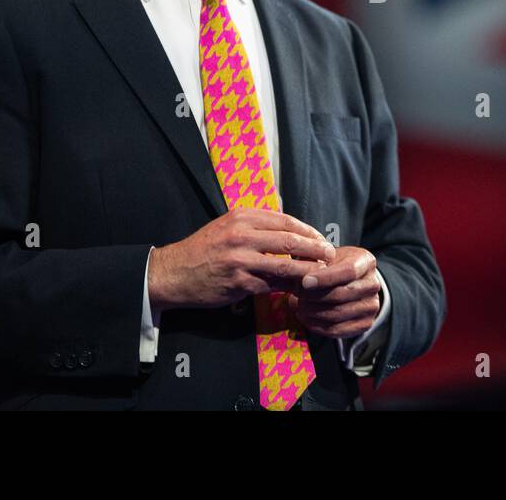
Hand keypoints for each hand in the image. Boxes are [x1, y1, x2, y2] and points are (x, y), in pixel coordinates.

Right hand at [147, 208, 334, 310]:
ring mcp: (240, 260)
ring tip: (321, 273)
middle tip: (330, 255)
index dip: (308, 231)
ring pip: (286, 266)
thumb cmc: (204, 249)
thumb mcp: (228, 226)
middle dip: (315, 249)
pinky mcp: (239, 283)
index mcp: (242, 217)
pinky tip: (298, 289)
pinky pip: (272, 285)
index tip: (321, 239)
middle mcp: (242, 235)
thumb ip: (256, 225)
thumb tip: (289, 228)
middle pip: (291, 241)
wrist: (175, 273)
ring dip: (307, 271)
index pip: (286, 221)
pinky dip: (288, 287)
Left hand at [285, 245, 380, 338]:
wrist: (351, 282)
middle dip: (313, 296)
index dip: (325, 278)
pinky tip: (305, 317)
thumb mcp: (327, 255)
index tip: (305, 281)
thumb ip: (314, 260)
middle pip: (341, 295)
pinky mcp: (364, 324)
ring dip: (311, 312)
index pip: (348, 271)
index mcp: (366, 262)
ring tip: (297, 305)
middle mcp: (373, 284)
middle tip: (295, 294)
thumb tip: (294, 270)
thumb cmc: (335, 266)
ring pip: (337, 314)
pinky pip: (337, 330)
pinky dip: (316, 325)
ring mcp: (371, 306)